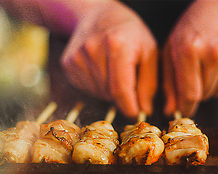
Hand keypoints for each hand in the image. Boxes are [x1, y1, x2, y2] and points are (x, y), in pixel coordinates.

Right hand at [61, 1, 157, 117]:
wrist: (97, 15)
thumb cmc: (128, 33)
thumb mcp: (148, 51)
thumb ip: (149, 83)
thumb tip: (144, 111)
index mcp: (117, 45)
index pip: (121, 90)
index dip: (129, 108)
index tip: (135, 114)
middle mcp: (92, 50)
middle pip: (109, 94)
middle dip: (121, 96)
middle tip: (126, 80)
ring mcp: (77, 58)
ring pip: (97, 93)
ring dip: (108, 91)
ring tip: (112, 71)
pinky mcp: (68, 64)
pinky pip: (86, 88)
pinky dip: (97, 86)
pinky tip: (100, 70)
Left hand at [163, 0, 217, 116]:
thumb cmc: (190, 29)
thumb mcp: (171, 52)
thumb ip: (169, 83)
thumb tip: (170, 111)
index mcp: (188, 51)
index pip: (190, 95)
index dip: (187, 108)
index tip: (184, 110)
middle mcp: (212, 52)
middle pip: (204, 95)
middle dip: (195, 95)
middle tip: (192, 79)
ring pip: (217, 91)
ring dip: (208, 88)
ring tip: (204, 69)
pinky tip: (215, 66)